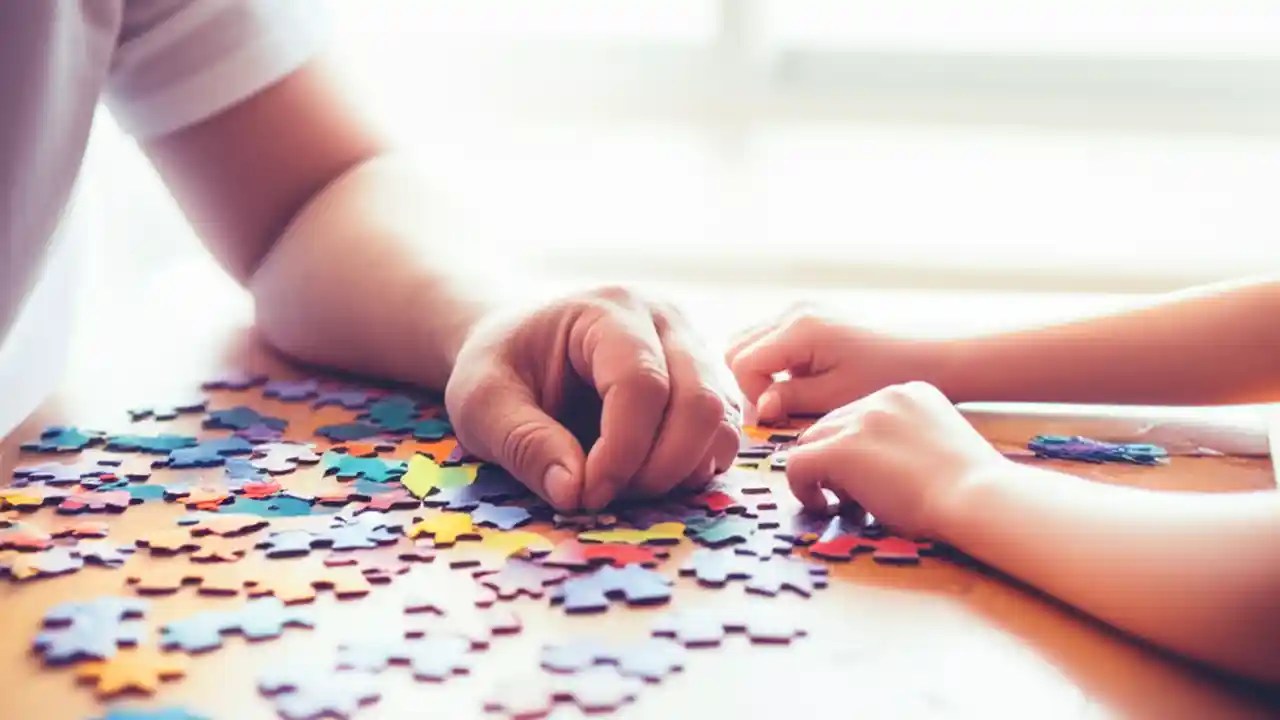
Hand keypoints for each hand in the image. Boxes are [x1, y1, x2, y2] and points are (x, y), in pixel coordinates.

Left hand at [445, 287, 741, 510]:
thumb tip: (576, 493)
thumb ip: (523, 444)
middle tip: (607, 497)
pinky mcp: (708, 382)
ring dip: (681, 472)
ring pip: (722, 421)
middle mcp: (666, 319)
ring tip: (625, 486)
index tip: (585, 496)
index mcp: (609, 309)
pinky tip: (646, 475)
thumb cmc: (502, 368)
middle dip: (658, 469)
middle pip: (699, 402)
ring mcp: (695, 349)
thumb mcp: (481, 403)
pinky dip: (694, 468)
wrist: (522, 347)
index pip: (641, 384)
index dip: (620, 453)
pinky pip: (725, 434)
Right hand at [725, 308, 939, 423]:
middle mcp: (793, 311)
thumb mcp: (834, 397)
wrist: (923, 355)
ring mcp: (799, 308)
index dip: (752, 395)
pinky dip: (773, 361)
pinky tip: (801, 380)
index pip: (743, 363)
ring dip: (759, 371)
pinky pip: (768, 337)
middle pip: (735, 348)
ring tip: (790, 394)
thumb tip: (760, 407)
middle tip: (779, 406)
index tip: (779, 414)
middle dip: (749, 382)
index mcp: (799, 329)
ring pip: (747, 341)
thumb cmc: (884, 376)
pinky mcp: (807, 314)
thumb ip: (790, 399)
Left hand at [785, 382, 1005, 537]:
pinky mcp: (842, 449)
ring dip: (822, 472)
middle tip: (856, 494)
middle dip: (836, 458)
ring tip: (844, 502)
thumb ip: (906, 443)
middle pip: (832, 424)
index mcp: (910, 392)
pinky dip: (802, 487)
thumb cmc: (971, 489)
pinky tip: (822, 506)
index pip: (861, 413)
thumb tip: (873, 466)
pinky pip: (798, 464)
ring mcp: (860, 420)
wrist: (978, 498)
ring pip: (813, 441)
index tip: (872, 476)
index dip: (858, 447)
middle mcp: (882, 397)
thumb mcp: (938, 448)